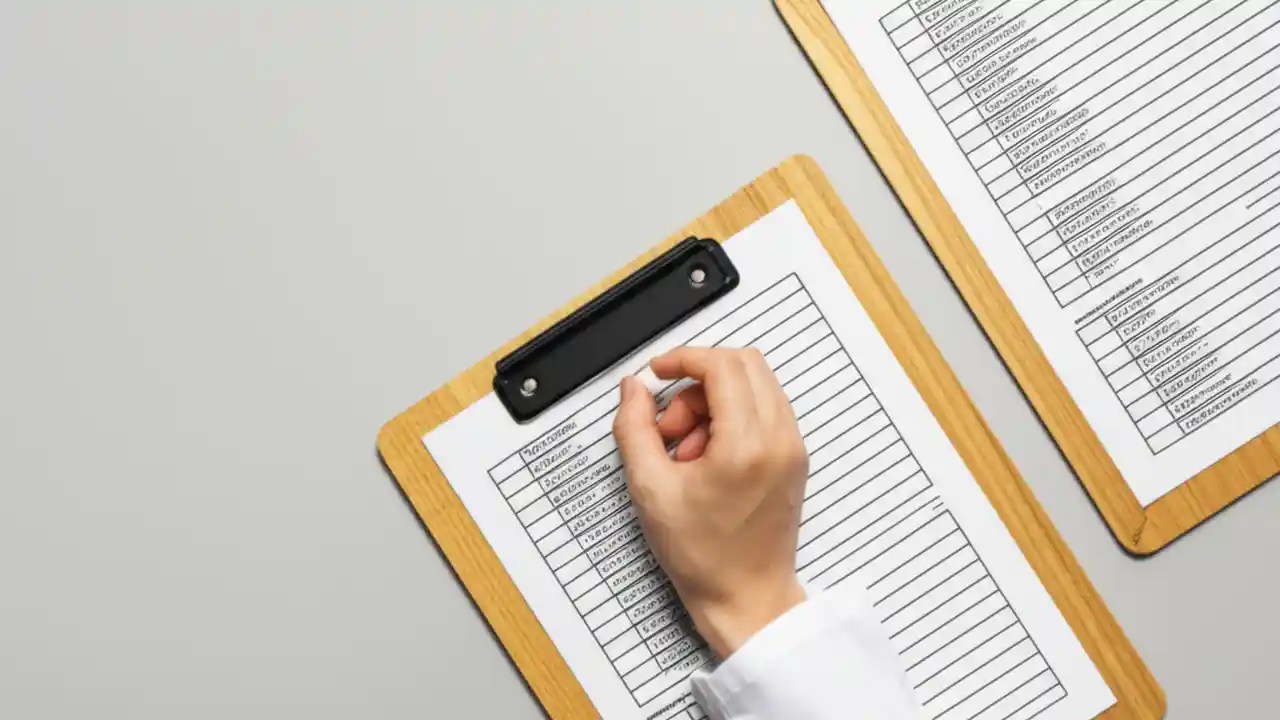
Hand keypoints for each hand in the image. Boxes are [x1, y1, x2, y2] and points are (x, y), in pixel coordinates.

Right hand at [612, 347, 808, 658]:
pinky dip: (733, 415)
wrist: (747, 598)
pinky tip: (708, 455)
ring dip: (715, 399)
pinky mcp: (794, 458)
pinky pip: (765, 409)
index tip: (658, 373)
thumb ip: (634, 429)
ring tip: (686, 449)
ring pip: (755, 384)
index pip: (722, 366)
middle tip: (669, 422)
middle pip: (744, 364)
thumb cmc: (704, 557)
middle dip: (698, 379)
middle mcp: (779, 440)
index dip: (683, 359)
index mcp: (747, 446)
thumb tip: (634, 390)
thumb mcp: (650, 490)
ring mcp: (792, 448)